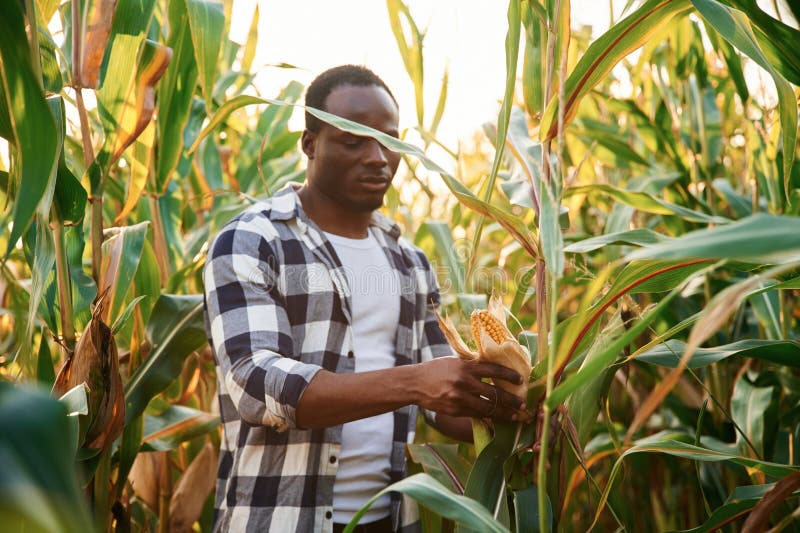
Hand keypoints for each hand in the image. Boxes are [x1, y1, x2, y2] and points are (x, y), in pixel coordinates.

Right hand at [412, 356, 527, 421]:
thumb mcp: (454, 361)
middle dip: (512, 400)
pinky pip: (477, 415)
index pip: (493, 370)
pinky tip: (498, 418)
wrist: (415, 383)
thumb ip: (472, 365)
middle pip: (494, 393)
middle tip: (523, 404)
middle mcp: (464, 382)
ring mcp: (459, 398)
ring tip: (515, 415)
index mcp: (466, 366)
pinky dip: (489, 417)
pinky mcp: (455, 410)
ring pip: (488, 408)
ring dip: (504, 413)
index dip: (509, 376)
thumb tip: (494, 367)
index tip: (520, 380)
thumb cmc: (437, 369)